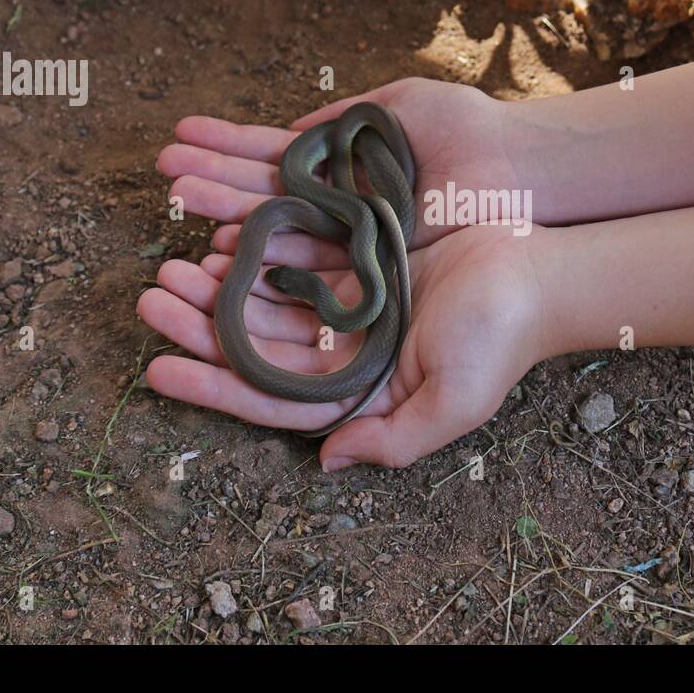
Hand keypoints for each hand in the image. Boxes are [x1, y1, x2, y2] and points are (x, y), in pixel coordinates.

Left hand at [136, 223, 550, 469]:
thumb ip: (393, 439)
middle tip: (151, 297)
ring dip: (220, 280)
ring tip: (172, 262)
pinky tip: (224, 228)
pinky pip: (297, 247)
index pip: (270, 395)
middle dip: (202, 322)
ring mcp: (350, 298)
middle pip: (257, 339)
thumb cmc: (500, 338)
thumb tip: (325, 463)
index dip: (212, 386)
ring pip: (267, 292)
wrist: (542, 268)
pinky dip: (259, 241)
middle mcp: (347, 347)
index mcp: (360, 389)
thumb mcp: (452, 401)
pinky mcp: (360, 252)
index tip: (156, 370)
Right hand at [156, 77, 521, 257]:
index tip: (180, 139)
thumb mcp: (396, 102)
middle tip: (161, 171)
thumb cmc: (464, 127)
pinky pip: (310, 261)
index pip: (271, 159)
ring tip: (174, 195)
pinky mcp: (369, 268)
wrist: (511, 165)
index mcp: (343, 166)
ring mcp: (351, 239)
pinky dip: (267, 252)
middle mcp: (339, 207)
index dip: (227, 150)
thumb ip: (341, 115)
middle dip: (212, 180)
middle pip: (263, 194)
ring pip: (277, 228)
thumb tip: (290, 126)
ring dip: (225, 212)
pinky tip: (223, 241)